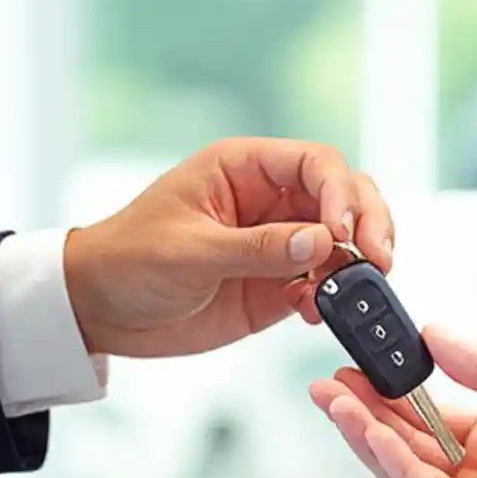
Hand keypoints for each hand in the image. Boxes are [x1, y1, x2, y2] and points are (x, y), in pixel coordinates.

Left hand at [64, 137, 393, 356]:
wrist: (100, 310)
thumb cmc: (127, 261)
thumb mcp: (189, 251)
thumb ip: (258, 248)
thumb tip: (321, 242)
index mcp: (244, 169)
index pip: (316, 164)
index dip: (340, 195)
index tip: (342, 235)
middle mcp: (269, 200)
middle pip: (344, 197)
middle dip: (368, 224)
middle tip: (376, 262)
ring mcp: (278, 243)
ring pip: (342, 242)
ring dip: (357, 266)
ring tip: (352, 293)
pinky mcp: (277, 285)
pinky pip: (323, 285)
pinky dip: (333, 299)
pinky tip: (317, 313)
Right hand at [309, 327, 476, 477]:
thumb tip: (434, 333)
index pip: (418, 414)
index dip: (382, 392)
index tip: (350, 365)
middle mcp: (471, 474)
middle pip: (400, 444)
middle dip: (360, 414)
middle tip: (323, 385)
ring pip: (403, 473)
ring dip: (366, 438)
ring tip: (336, 404)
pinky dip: (398, 470)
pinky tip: (376, 439)